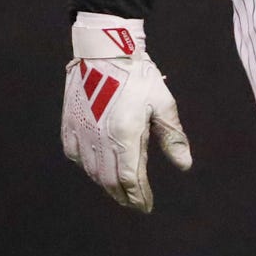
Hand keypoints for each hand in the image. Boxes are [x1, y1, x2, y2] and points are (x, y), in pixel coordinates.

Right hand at [61, 12, 192, 212]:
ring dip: (106, 184)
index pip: (130, 179)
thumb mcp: (162, 103)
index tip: (146, 206)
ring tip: (119, 188)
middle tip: (134, 202)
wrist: (106, 49)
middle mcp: (100, 139)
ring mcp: (82, 132)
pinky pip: (75, 155)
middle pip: (110, 181)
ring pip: (92, 171)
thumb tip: (185, 165)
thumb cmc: (138, 74)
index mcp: (125, 136)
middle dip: (123, 195)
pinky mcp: (70, 123)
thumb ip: (172, 137)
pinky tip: (96, 166)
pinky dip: (87, 166)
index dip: (139, 197)